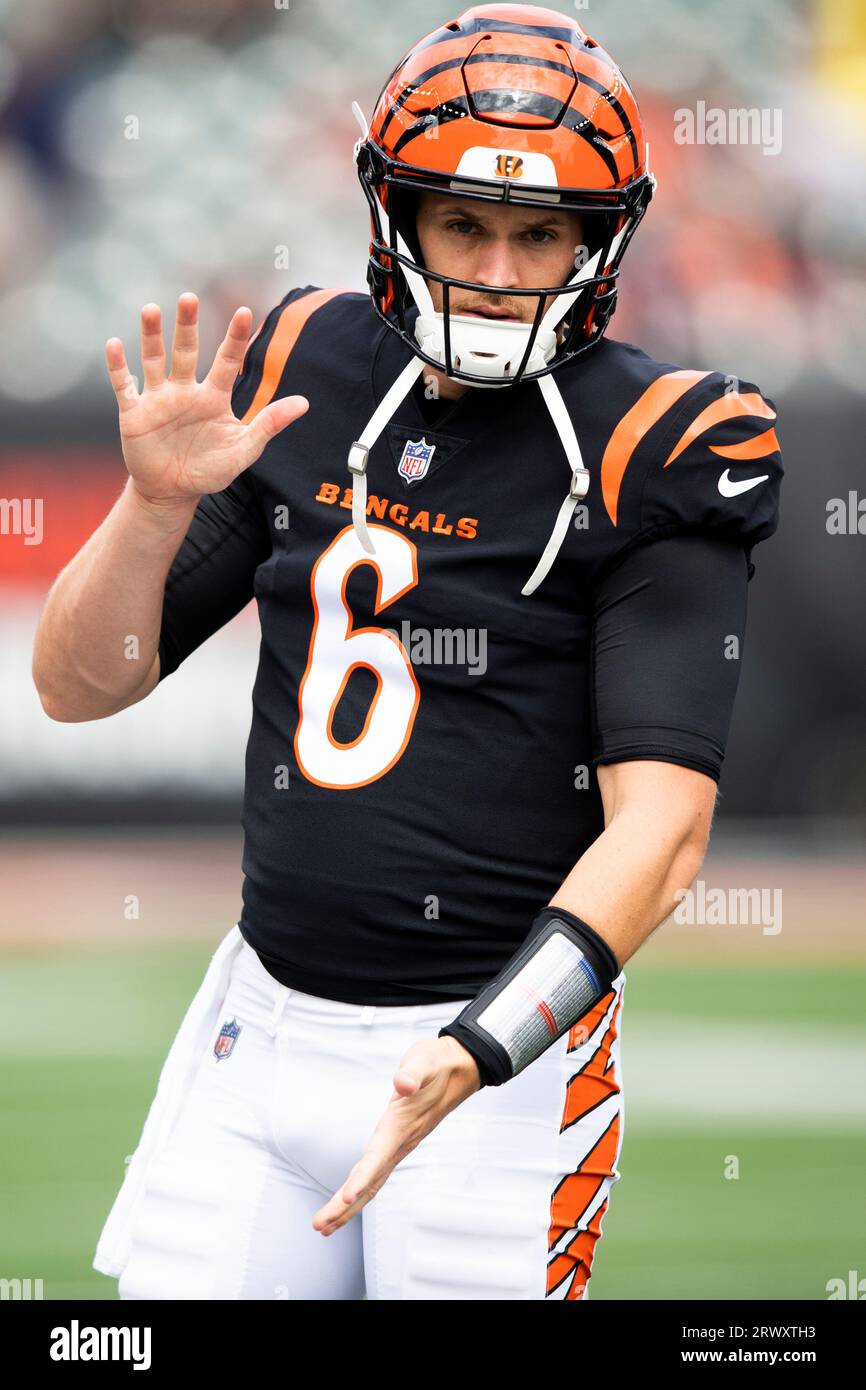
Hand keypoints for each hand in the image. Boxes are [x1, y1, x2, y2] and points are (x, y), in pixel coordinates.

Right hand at [104, 293, 308, 505]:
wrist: (172, 492)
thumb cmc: (209, 469)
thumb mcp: (243, 450)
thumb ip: (270, 424)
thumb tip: (304, 403)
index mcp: (213, 398)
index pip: (226, 360)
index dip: (235, 337)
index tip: (244, 311)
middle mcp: (185, 391)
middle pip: (186, 351)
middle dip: (187, 325)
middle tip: (189, 298)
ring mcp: (158, 399)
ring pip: (154, 361)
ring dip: (151, 336)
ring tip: (150, 310)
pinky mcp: (135, 413)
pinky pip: (124, 386)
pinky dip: (119, 368)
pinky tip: (115, 345)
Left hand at [312, 1035, 480, 1235]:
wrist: (460, 1068)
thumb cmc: (438, 1063)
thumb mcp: (425, 1060)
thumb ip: (413, 1072)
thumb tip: (402, 1084)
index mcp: (402, 1124)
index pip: (379, 1156)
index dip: (363, 1178)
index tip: (347, 1197)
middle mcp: (401, 1141)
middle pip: (371, 1181)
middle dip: (345, 1206)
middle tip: (319, 1225)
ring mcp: (400, 1145)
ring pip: (372, 1182)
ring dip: (348, 1206)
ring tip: (324, 1225)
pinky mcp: (397, 1142)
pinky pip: (375, 1173)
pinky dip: (359, 1189)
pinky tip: (348, 1200)